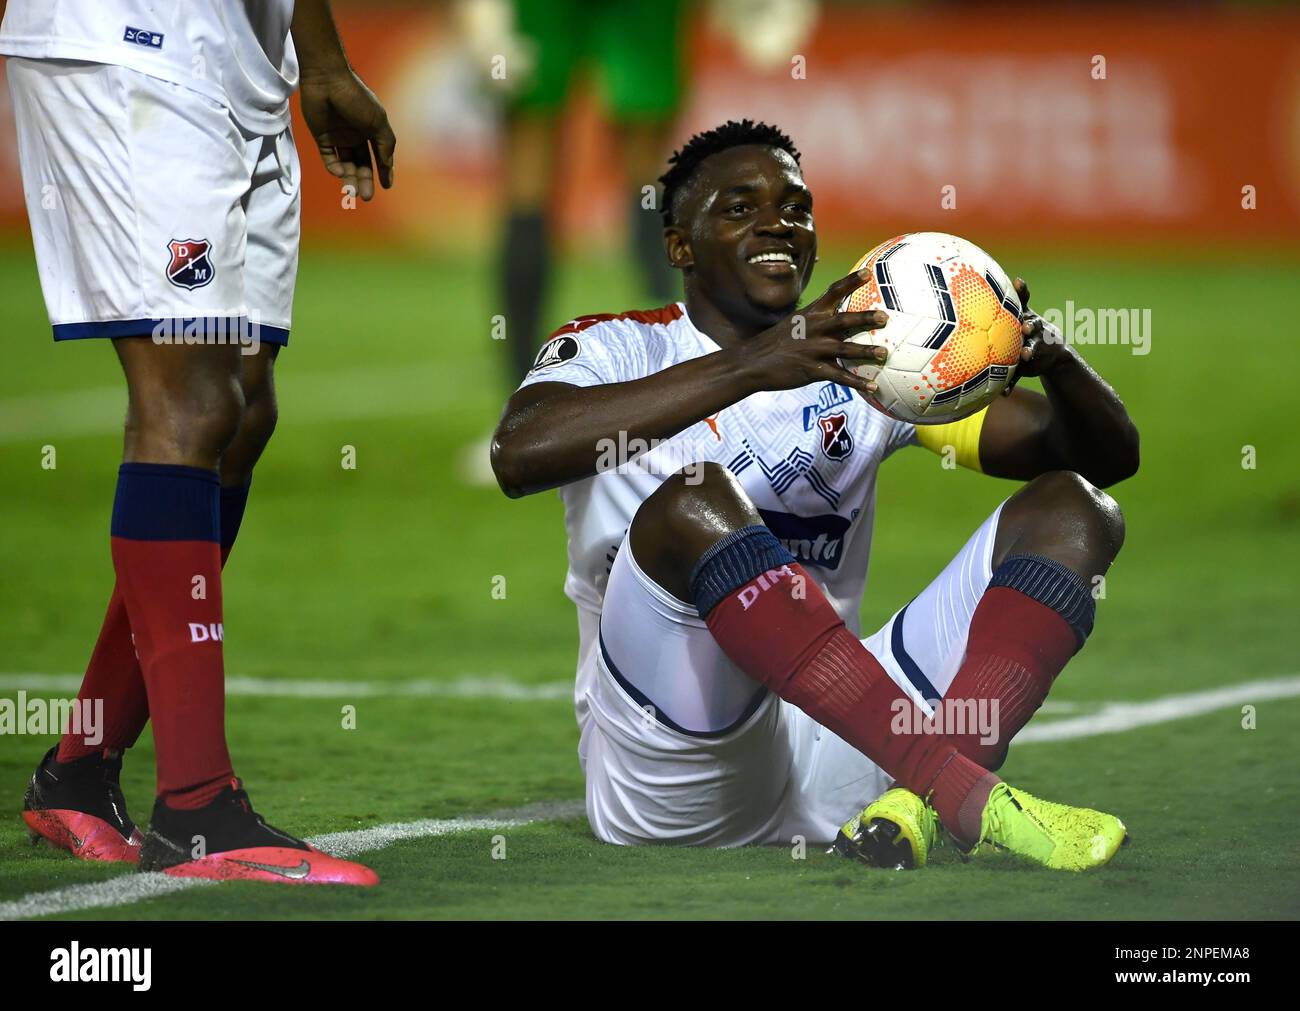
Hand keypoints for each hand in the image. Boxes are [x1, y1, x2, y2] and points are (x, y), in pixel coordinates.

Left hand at [300, 70, 395, 199]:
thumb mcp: (378, 121)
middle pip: (362, 164)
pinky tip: (340, 173)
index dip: (384, 171)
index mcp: (372, 130)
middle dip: (364, 180)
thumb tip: (389, 165)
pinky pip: (330, 158)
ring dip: (350, 179)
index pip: (379, 156)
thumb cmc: (356, 97)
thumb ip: (385, 144)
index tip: (386, 186)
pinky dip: (335, 168)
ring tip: (352, 191)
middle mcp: (356, 136)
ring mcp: (338, 137)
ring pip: (346, 164)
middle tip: (367, 196)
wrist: (327, 80)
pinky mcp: (322, 137)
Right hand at [740, 268, 888, 395]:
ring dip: (865, 351)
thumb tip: (838, 318)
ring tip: (883, 353)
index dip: (851, 282)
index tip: (868, 273)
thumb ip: (816, 320)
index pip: (832, 292)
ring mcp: (812, 349)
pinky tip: (873, 386)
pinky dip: (857, 382)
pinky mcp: (811, 370)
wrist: (752, 363)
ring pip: (844, 349)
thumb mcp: (794, 324)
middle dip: (864, 318)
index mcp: (810, 314)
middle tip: (884, 317)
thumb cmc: (776, 343)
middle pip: (843, 320)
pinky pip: (839, 376)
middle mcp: (813, 329)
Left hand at [1003, 277, 1070, 394]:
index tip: (1017, 282)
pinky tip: (1005, 393)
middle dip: (1031, 325)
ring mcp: (1036, 346)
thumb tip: (985, 291)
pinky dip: (1012, 383)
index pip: (1025, 301)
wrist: (1055, 356)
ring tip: (1025, 356)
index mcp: (1028, 317)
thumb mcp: (1022, 319)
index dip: (1022, 291)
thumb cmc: (1029, 332)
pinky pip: (1020, 374)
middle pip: (1034, 325)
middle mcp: (1035, 330)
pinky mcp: (1031, 364)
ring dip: (1030, 351)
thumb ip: (1007, 309)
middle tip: (1026, 326)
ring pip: (1033, 348)